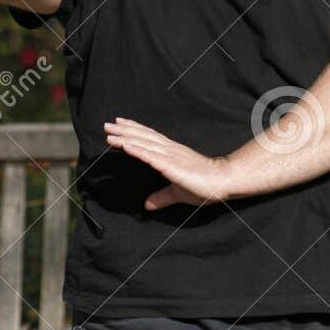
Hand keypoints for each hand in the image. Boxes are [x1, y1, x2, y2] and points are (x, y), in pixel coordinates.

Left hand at [104, 118, 233, 208]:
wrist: (223, 181)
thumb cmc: (204, 185)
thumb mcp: (177, 193)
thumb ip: (161, 197)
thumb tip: (147, 205)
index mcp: (171, 153)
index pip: (148, 138)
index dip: (133, 130)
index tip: (119, 124)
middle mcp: (169, 150)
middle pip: (142, 137)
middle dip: (124, 130)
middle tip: (107, 124)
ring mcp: (170, 156)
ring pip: (143, 143)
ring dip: (125, 137)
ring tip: (109, 133)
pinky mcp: (172, 166)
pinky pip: (151, 156)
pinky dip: (137, 150)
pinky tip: (125, 145)